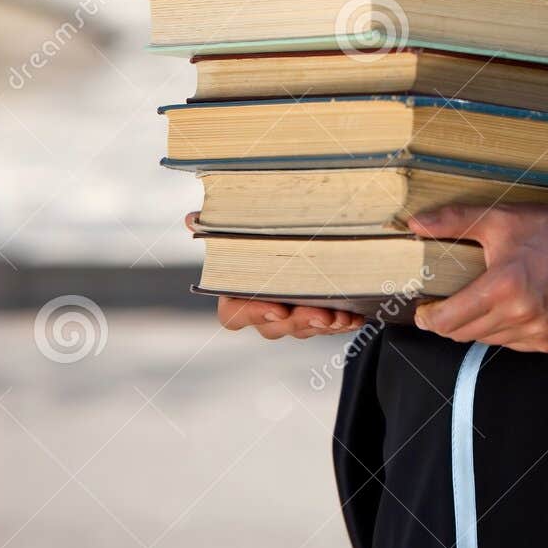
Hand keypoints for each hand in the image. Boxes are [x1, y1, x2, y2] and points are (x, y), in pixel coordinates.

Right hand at [184, 211, 363, 338]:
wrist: (290, 243)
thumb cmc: (258, 237)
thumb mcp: (239, 228)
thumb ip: (218, 227)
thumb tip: (191, 218)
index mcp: (236, 294)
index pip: (234, 314)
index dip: (253, 313)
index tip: (276, 306)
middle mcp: (262, 312)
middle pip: (275, 326)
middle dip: (299, 321)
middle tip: (320, 313)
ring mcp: (289, 319)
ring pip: (303, 329)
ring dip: (323, 324)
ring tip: (341, 315)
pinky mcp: (315, 318)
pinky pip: (327, 327)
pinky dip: (343, 322)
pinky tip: (357, 317)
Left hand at [406, 197, 547, 352]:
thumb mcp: (500, 218)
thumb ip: (454, 221)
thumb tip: (415, 224)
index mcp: (503, 286)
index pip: (448, 320)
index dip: (428, 318)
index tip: (423, 310)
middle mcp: (521, 315)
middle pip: (463, 334)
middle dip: (448, 321)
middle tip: (444, 304)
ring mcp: (538, 332)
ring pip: (487, 340)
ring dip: (476, 325)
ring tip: (478, 301)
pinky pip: (512, 344)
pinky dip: (502, 330)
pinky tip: (507, 308)